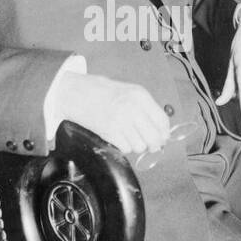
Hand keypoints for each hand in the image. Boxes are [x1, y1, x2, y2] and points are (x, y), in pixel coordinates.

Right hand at [53, 72, 170, 155]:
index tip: (162, 138)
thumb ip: (146, 108)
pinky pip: (126, 149)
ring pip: (140, 146)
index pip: (162, 121)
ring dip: (137, 146)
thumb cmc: (104, 92)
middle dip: (154, 144)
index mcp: (140, 96)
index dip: (164, 133)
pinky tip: (120, 139)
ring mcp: (121, 121)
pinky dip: (125, 147)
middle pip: (154, 137)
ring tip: (130, 138)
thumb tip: (161, 131)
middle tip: (151, 145)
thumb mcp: (130, 92)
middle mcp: (132, 108)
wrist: (77, 93)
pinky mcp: (109, 132)